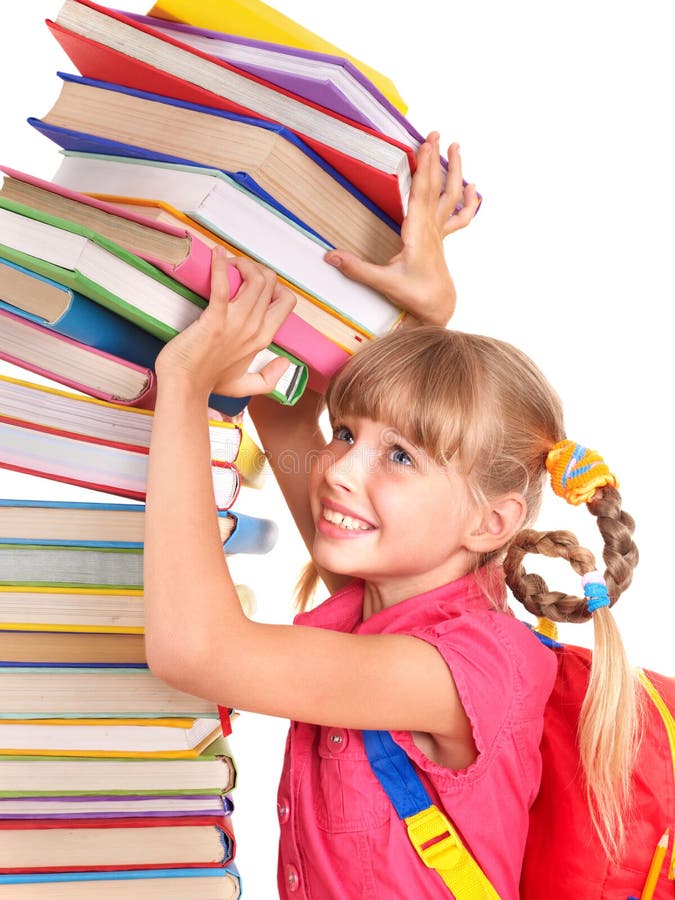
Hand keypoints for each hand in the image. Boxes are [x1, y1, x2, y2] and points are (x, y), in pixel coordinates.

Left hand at [155, 249, 295, 398]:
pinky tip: (216, 255)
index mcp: (263, 339)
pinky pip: (222, 285)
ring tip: (228, 263)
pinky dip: (220, 265)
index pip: (286, 301)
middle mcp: (255, 328)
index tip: (255, 283)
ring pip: (256, 279)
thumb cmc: (208, 384)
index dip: (274, 286)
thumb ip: (269, 378)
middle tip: (238, 268)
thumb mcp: (245, 385)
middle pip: (271, 282)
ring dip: (242, 264)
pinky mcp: (214, 319)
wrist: (184, 388)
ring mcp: (236, 323)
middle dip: (256, 267)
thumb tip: (285, 363)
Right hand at [324, 135, 478, 325]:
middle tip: (436, 133)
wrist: (437, 308)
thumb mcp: (384, 283)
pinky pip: (460, 217)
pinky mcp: (441, 239)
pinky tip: (473, 188)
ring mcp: (439, 233)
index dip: (423, 168)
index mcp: (418, 234)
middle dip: (436, 159)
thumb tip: (330, 257)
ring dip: (455, 171)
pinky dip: (469, 201)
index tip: (424, 145)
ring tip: (456, 148)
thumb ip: (357, 269)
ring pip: (452, 197)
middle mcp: (432, 229)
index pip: (422, 194)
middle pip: (437, 187)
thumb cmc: (414, 296)